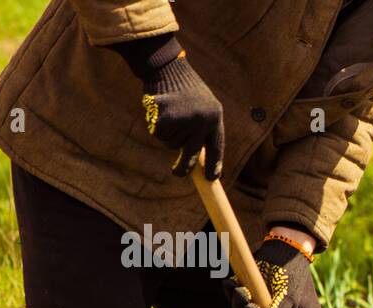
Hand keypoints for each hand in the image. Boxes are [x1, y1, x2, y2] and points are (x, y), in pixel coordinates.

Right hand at [127, 41, 223, 178]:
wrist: (166, 65)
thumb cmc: (184, 87)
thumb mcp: (201, 105)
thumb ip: (202, 128)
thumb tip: (198, 158)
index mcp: (215, 116)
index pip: (217, 146)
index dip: (215, 163)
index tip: (213, 178)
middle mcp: (203, 120)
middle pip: (193, 153)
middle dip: (184, 167)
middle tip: (177, 174)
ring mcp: (185, 120)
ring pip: (172, 143)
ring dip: (167, 133)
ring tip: (168, 112)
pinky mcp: (166, 118)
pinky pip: (159, 134)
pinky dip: (155, 125)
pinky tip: (158, 110)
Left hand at [224, 238, 313, 307]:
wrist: (283, 250)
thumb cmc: (290, 275)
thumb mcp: (288, 296)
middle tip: (252, 305)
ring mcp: (249, 298)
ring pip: (235, 307)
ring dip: (237, 300)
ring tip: (244, 288)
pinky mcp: (241, 284)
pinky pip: (229, 291)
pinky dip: (229, 287)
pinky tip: (233, 281)